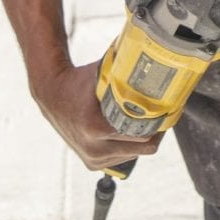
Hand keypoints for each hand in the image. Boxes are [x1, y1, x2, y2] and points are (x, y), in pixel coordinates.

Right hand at [32, 59, 161, 170]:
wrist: (51, 94)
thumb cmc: (79, 81)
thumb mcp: (103, 73)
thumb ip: (126, 71)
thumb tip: (153, 55)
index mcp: (96, 127)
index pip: (143, 135)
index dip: (159, 122)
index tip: (168, 110)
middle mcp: (94, 148)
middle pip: (142, 148)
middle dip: (154, 132)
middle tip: (161, 115)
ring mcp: (92, 159)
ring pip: (133, 155)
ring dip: (140, 140)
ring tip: (141, 121)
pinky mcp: (91, 164)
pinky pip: (122, 158)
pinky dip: (127, 146)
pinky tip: (125, 130)